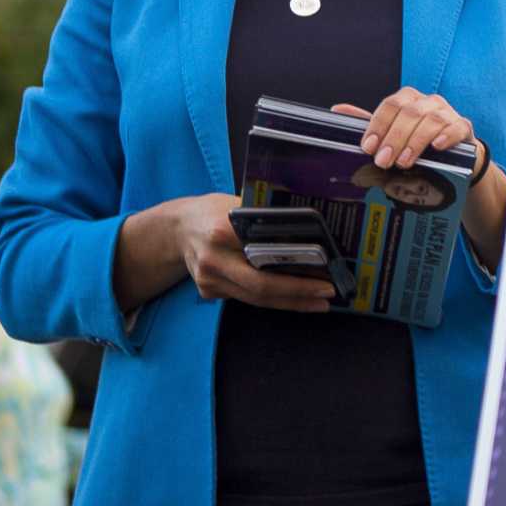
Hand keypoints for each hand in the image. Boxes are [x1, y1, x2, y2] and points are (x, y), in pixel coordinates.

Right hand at [177, 192, 332, 312]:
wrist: (176, 228)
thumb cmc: (215, 211)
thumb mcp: (239, 203)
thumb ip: (267, 217)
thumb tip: (313, 227)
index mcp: (222, 231)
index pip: (264, 255)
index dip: (295, 270)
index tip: (325, 272)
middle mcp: (213, 259)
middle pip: (261, 286)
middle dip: (299, 293)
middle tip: (328, 293)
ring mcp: (208, 279)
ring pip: (255, 299)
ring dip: (291, 302)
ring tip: (319, 301)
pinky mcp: (208, 292)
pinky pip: (246, 298)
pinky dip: (272, 299)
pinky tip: (295, 298)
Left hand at [334, 89, 481, 171]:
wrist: (452, 152)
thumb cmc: (418, 139)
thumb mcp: (393, 131)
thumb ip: (370, 122)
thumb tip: (338, 109)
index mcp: (408, 99)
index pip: (390, 105)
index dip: (378, 126)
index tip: (368, 147)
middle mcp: (427, 101)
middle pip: (409, 114)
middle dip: (394, 139)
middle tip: (383, 161)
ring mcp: (447, 113)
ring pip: (431, 121)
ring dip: (415, 142)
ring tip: (404, 162)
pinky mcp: (463, 126)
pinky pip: (456, 127)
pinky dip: (446, 136)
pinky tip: (436, 147)